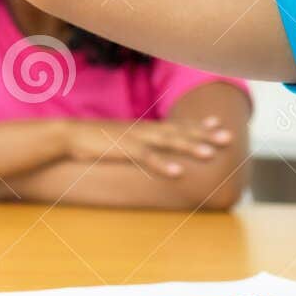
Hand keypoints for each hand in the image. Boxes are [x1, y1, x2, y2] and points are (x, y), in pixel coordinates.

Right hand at [63, 117, 234, 178]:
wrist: (67, 136)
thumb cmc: (94, 141)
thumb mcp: (121, 140)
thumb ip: (138, 143)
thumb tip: (150, 149)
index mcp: (144, 128)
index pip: (177, 124)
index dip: (199, 124)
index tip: (219, 123)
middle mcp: (144, 130)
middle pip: (180, 132)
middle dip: (205, 135)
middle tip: (229, 138)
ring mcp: (134, 139)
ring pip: (168, 143)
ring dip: (190, 148)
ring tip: (211, 154)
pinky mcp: (122, 151)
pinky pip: (147, 159)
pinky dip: (162, 165)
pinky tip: (178, 173)